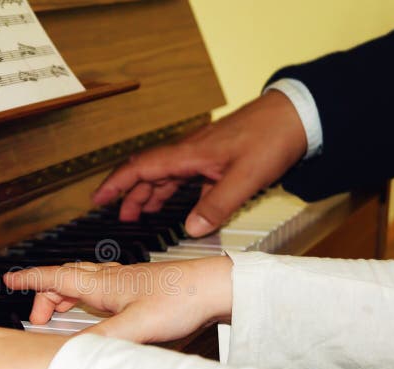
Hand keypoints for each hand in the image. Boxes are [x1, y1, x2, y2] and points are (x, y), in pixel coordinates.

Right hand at [3, 256, 232, 342]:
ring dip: (63, 295)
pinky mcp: (138, 287)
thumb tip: (71, 356)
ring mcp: (124, 281)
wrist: (214, 286)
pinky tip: (96, 310)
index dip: (29, 280)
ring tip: (57, 315)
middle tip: (37, 317)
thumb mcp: (136, 327)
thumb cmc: (181, 298)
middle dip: (44, 294)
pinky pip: (98, 286)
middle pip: (64, 279)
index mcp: (102, 284)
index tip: (9, 280)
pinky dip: (84, 296)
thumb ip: (102, 341)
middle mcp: (109, 278)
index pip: (55, 277)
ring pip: (82, 281)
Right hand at [93, 91, 306, 236]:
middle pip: (148, 174)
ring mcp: (202, 155)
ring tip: (140, 215)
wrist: (296, 115)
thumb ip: (217, 205)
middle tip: (119, 218)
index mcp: (189, 155)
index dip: (116, 185)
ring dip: (150, 195)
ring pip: (165, 176)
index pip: (140, 169)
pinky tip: (179, 206)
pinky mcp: (215, 158)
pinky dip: (174, 192)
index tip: (97, 200)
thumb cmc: (272, 137)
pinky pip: (185, 177)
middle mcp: (190, 153)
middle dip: (129, 196)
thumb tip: (192, 228)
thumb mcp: (245, 177)